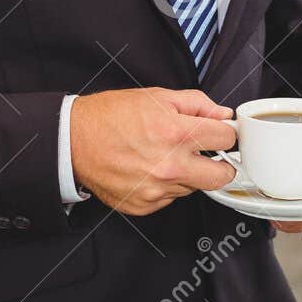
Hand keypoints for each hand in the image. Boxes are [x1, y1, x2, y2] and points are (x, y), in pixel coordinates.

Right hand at [68, 88, 236, 215]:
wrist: (74, 141)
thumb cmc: (111, 116)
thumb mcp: (158, 96)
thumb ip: (198, 104)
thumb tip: (223, 115)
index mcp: (176, 133)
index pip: (226, 138)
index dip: (227, 133)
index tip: (224, 134)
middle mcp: (169, 165)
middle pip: (222, 176)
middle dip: (222, 164)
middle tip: (211, 155)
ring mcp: (157, 189)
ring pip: (194, 186)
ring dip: (188, 173)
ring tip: (165, 155)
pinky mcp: (145, 205)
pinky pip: (170, 197)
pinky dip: (167, 185)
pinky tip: (151, 168)